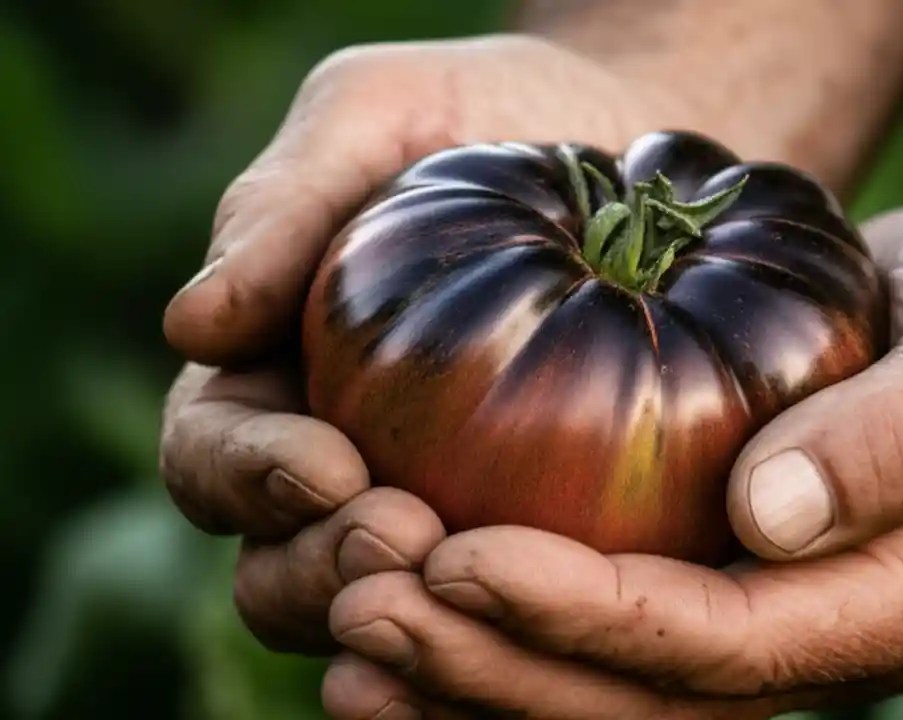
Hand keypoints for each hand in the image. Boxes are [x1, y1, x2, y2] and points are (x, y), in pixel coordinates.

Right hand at [159, 35, 704, 653]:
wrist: (621, 145)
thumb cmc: (480, 118)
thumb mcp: (375, 115)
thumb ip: (281, 205)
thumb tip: (192, 326)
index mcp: (267, 382)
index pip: (215, 458)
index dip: (255, 479)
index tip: (334, 467)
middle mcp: (333, 463)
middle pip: (280, 566)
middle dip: (326, 565)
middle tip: (408, 537)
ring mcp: (430, 504)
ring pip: (378, 609)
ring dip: (409, 609)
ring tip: (474, 575)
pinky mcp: (531, 529)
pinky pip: (502, 601)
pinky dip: (509, 615)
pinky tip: (555, 605)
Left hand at [323, 178, 902, 716]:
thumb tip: (766, 516)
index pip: (727, 645)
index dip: (589, 619)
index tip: (461, 562)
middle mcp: (835, 639)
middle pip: (649, 698)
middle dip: (499, 668)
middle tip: (360, 613)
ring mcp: (783, 613)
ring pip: (614, 686)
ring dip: (477, 668)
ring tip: (348, 625)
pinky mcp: (736, 568)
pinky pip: (614, 628)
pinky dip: (509, 623)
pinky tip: (414, 592)